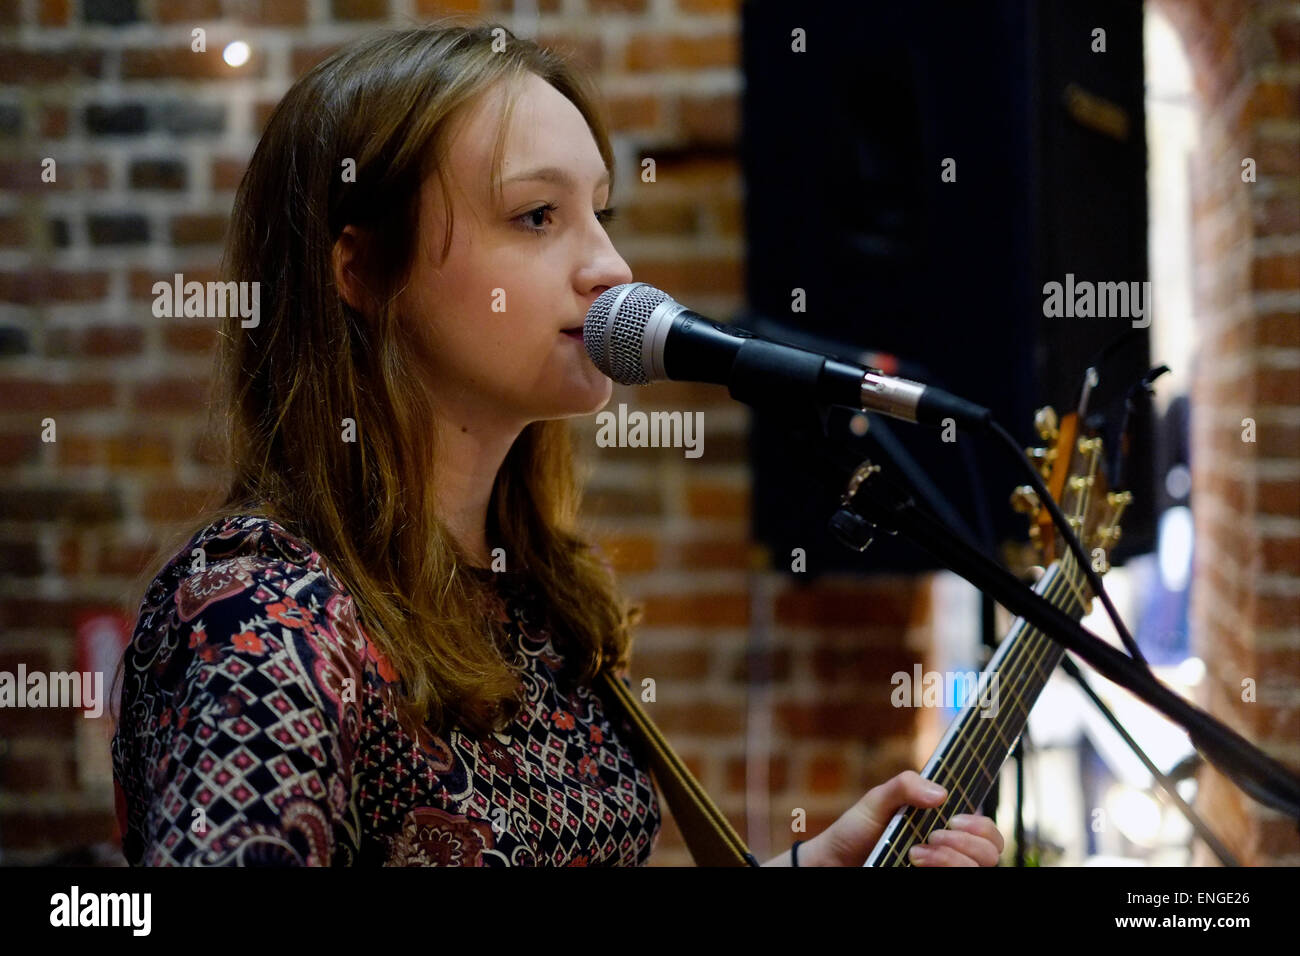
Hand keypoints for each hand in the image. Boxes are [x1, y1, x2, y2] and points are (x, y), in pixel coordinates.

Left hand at [805, 770, 1003, 866]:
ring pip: (976, 870)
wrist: (835, 860)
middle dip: (967, 842)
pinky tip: (913, 863)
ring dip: (950, 859)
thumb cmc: (857, 830)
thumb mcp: (878, 799)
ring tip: (915, 853)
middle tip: (933, 836)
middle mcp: (951, 852)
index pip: (988, 831)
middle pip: (991, 853)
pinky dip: (942, 869)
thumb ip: (906, 785)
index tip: (955, 819)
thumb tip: (941, 794)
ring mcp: (943, 869)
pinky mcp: (933, 882)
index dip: (982, 825)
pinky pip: (957, 882)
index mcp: (946, 826)